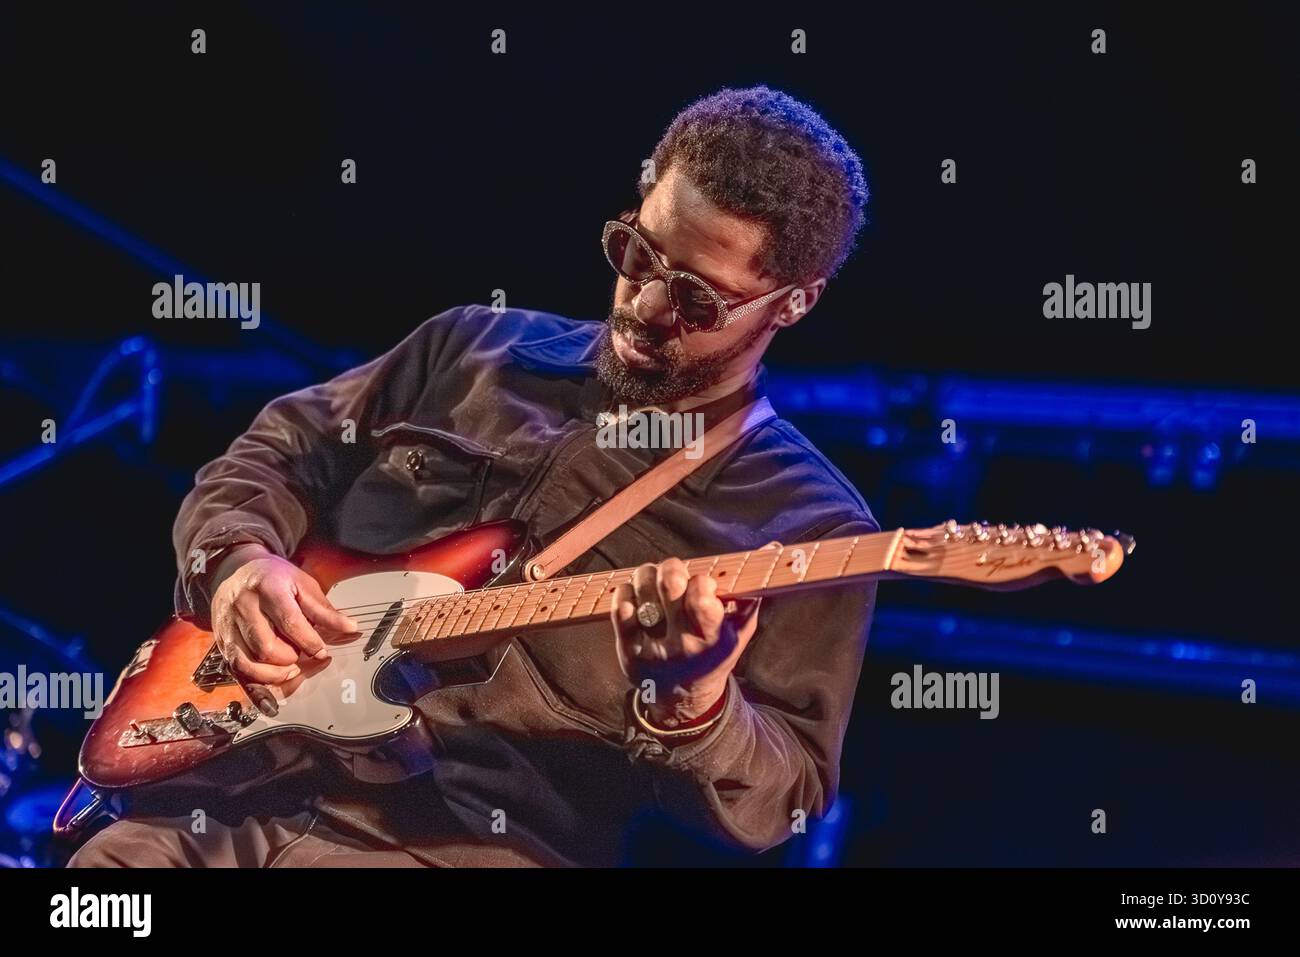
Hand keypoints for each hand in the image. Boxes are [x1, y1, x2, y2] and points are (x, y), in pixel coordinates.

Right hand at [210, 546, 357, 686]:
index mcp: (268, 588)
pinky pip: (237, 672)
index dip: (310, 642)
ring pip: (249, 664)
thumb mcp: (302, 584)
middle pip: (268, 648)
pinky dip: (256, 686)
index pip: (290, 623)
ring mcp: (229, 627)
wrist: (235, 571)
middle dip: (292, 659)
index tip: (323, 651)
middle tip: (304, 655)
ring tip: (292, 668)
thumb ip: (324, 610)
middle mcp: (243, 608)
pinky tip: (273, 689)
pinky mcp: (222, 643)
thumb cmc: (273, 578)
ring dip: (276, 674)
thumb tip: (350, 628)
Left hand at [611, 549, 770, 725]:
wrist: (684, 699)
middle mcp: (684, 645)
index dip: (700, 581)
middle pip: (669, 584)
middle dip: (672, 569)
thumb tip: (772, 548)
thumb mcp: (739, 631)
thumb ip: (753, 591)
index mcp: (715, 639)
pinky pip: (620, 609)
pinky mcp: (629, 652)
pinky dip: (626, 594)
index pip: (702, 598)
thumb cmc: (714, 655)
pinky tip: (635, 596)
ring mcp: (654, 649)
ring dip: (647, 576)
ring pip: (642, 590)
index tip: (701, 583)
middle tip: (674, 573)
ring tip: (654, 581)